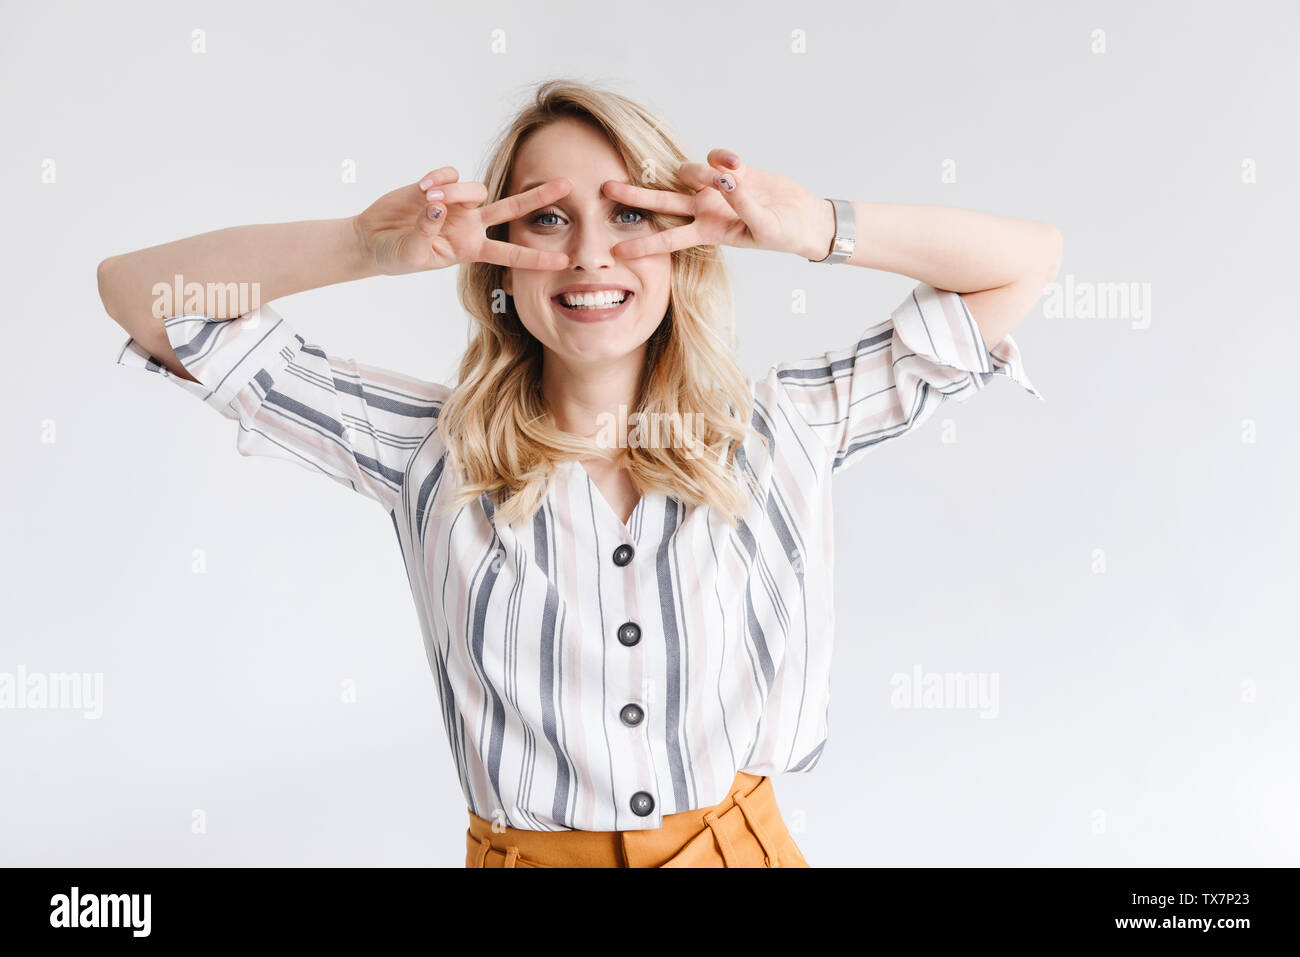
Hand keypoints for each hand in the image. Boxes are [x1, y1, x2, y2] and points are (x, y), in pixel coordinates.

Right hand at [354, 168, 573, 274]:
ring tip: (428, 197)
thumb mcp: (412, 254)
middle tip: (568, 185)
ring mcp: (457, 204)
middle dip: (539, 197)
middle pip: (513, 209)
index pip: (511, 254)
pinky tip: (422, 187)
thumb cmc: (396, 256)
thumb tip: (438, 204)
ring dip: (456, 191)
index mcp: (472, 249)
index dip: (537, 257)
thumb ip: (426, 232)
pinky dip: (439, 177)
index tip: (565, 261)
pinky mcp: (439, 185)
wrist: (372, 240)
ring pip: (477, 189)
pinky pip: (451, 174)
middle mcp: (471, 225)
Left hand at [601, 150, 835, 260]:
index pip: (668, 240)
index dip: (643, 246)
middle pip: (661, 202)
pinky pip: (715, 157)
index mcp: (708, 233)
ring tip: (730, 175)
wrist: (804, 218)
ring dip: (701, 171)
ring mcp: (715, 189)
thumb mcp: (763, 227)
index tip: (616, 252)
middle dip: (635, 196)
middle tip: (606, 188)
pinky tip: (737, 162)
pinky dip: (722, 156)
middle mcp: (705, 210)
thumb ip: (742, 204)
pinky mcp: (731, 170)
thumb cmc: (784, 233)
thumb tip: (724, 179)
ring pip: (688, 173)